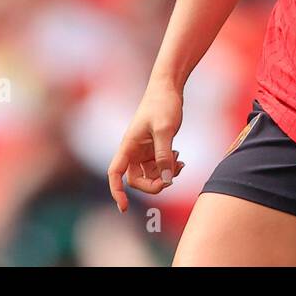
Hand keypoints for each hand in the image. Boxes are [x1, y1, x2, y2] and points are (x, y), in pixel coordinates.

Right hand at [107, 82, 186, 211]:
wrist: (169, 88)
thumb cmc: (163, 104)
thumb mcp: (165, 130)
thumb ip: (164, 156)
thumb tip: (166, 180)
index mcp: (128, 146)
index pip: (115, 173)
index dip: (116, 192)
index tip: (124, 208)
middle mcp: (133, 150)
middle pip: (136, 180)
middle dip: (153, 185)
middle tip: (171, 180)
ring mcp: (144, 150)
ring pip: (150, 175)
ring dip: (164, 176)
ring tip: (180, 164)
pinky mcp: (154, 148)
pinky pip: (159, 167)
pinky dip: (169, 168)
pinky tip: (180, 160)